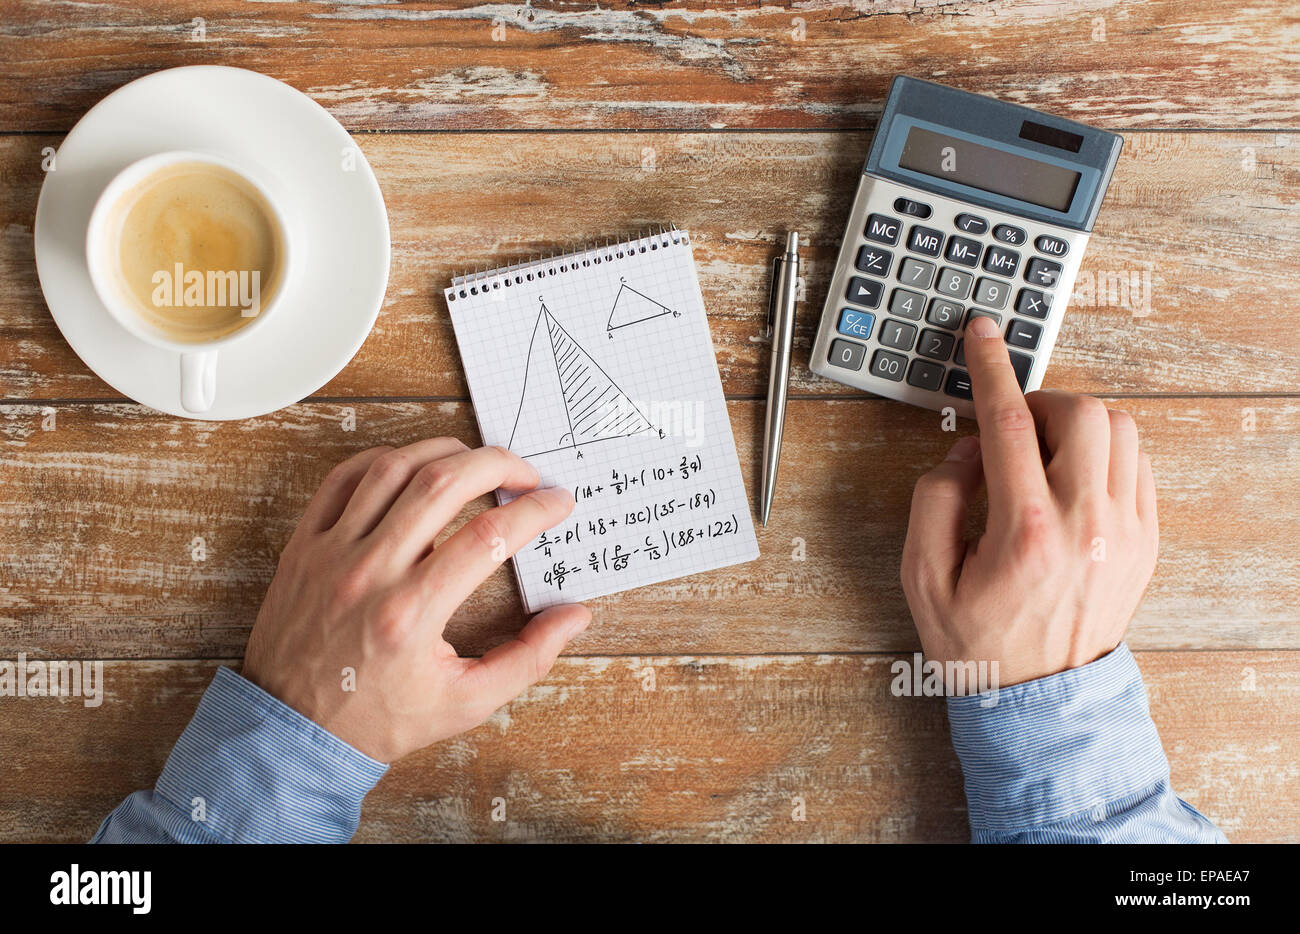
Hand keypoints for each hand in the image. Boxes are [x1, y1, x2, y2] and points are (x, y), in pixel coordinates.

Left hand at [242, 439, 588, 761]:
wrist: (291, 733)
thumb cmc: (378, 718)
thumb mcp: (464, 703)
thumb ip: (527, 659)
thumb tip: (574, 617)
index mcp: (412, 615)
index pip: (489, 537)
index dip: (534, 511)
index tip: (557, 503)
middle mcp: (369, 573)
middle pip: (442, 484)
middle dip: (497, 464)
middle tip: (524, 473)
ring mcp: (331, 553)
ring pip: (393, 468)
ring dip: (445, 452)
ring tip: (476, 462)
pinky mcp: (304, 545)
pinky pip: (344, 479)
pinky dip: (385, 459)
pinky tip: (414, 466)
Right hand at [900, 315, 1157, 689]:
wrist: (1040, 700)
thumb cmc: (977, 641)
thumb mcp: (922, 574)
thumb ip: (935, 498)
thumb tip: (966, 449)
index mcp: (1026, 532)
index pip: (1010, 423)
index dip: (991, 369)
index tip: (984, 335)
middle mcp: (1087, 525)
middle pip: (1081, 413)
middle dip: (1040, 402)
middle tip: (1010, 427)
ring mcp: (1126, 532)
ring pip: (1120, 430)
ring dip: (1075, 425)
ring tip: (1041, 455)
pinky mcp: (1146, 540)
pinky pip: (1139, 463)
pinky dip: (1103, 452)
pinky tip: (1069, 478)